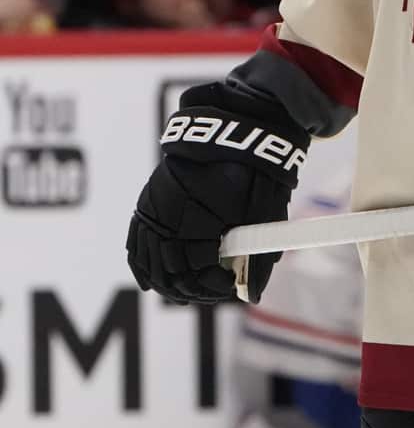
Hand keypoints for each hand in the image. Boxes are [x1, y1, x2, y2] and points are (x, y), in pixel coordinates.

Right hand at [126, 82, 307, 303]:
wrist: (233, 132)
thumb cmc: (254, 173)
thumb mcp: (262, 215)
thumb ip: (256, 257)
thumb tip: (251, 294)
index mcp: (198, 223)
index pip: (198, 273)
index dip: (213, 288)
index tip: (228, 288)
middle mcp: (169, 220)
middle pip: (172, 272)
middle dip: (192, 288)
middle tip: (212, 292)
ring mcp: (155, 211)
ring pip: (151, 261)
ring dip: (166, 282)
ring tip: (182, 295)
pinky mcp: (149, 203)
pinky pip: (136, 241)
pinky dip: (142, 264)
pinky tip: (150, 284)